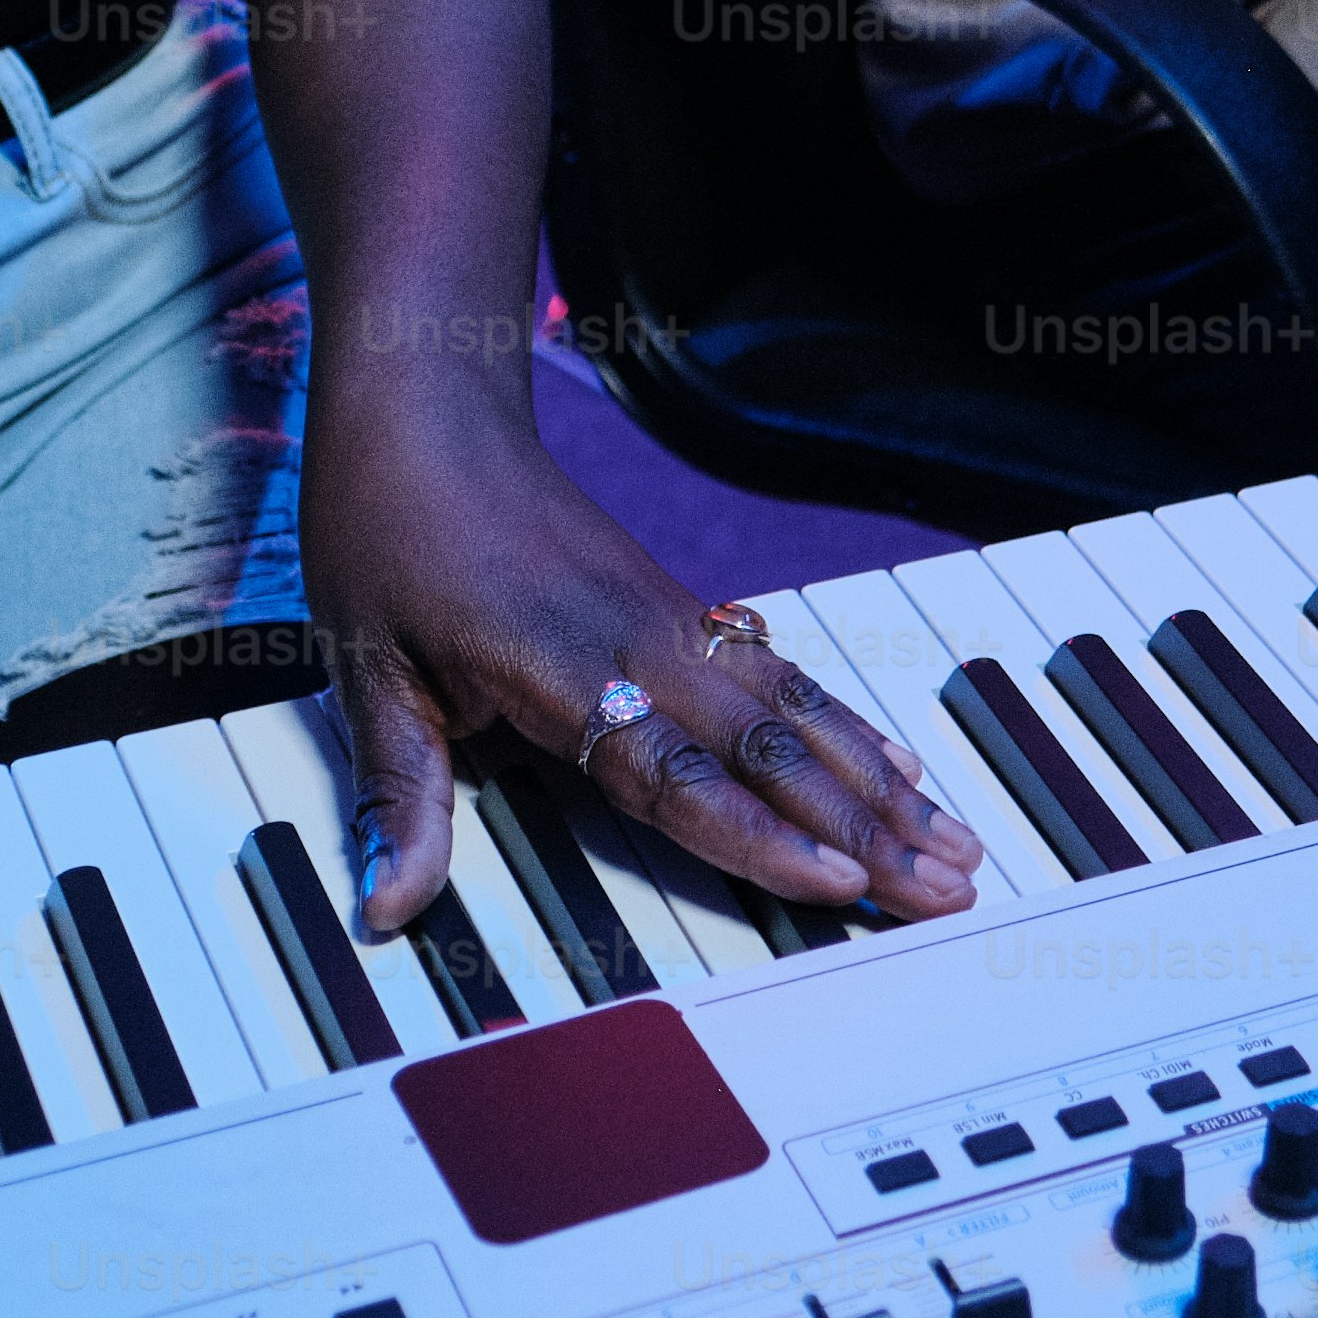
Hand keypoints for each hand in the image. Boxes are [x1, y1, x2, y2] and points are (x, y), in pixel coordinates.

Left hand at [299, 374, 982, 938]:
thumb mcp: (366, 670)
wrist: (426, 407)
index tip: (838, 885)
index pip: (679, 774)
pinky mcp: (680, 607)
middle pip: (771, 749)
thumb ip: (400, 795)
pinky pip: (781, 675)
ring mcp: (672, 621)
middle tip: (947, 885)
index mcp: (567, 669)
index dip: (760, 837)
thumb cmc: (390, 532)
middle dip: (863, 826)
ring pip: (796, 711)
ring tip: (951, 841)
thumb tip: (386, 909)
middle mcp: (643, 644)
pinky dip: (847, 726)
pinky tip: (895, 765)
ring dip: (876, 782)